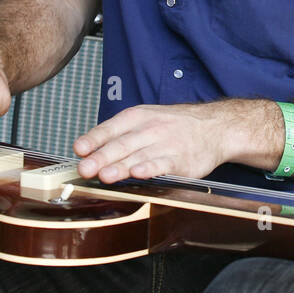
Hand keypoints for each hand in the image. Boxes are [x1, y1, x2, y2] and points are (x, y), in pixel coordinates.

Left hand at [74, 103, 227, 183]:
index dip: (93, 139)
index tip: (79, 150)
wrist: (214, 126)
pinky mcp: (181, 160)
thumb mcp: (146, 120)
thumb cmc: (174, 126)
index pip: (110, 128)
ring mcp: (166, 144)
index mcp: (137, 117)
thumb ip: (119, 134)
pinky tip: (139, 174)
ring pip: (140, 156)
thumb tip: (87, 151)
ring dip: (121, 166)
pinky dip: (150, 169)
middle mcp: (150, 129)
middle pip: (122, 144)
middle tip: (84, 169)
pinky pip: (163, 164)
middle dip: (101, 157)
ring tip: (105, 175)